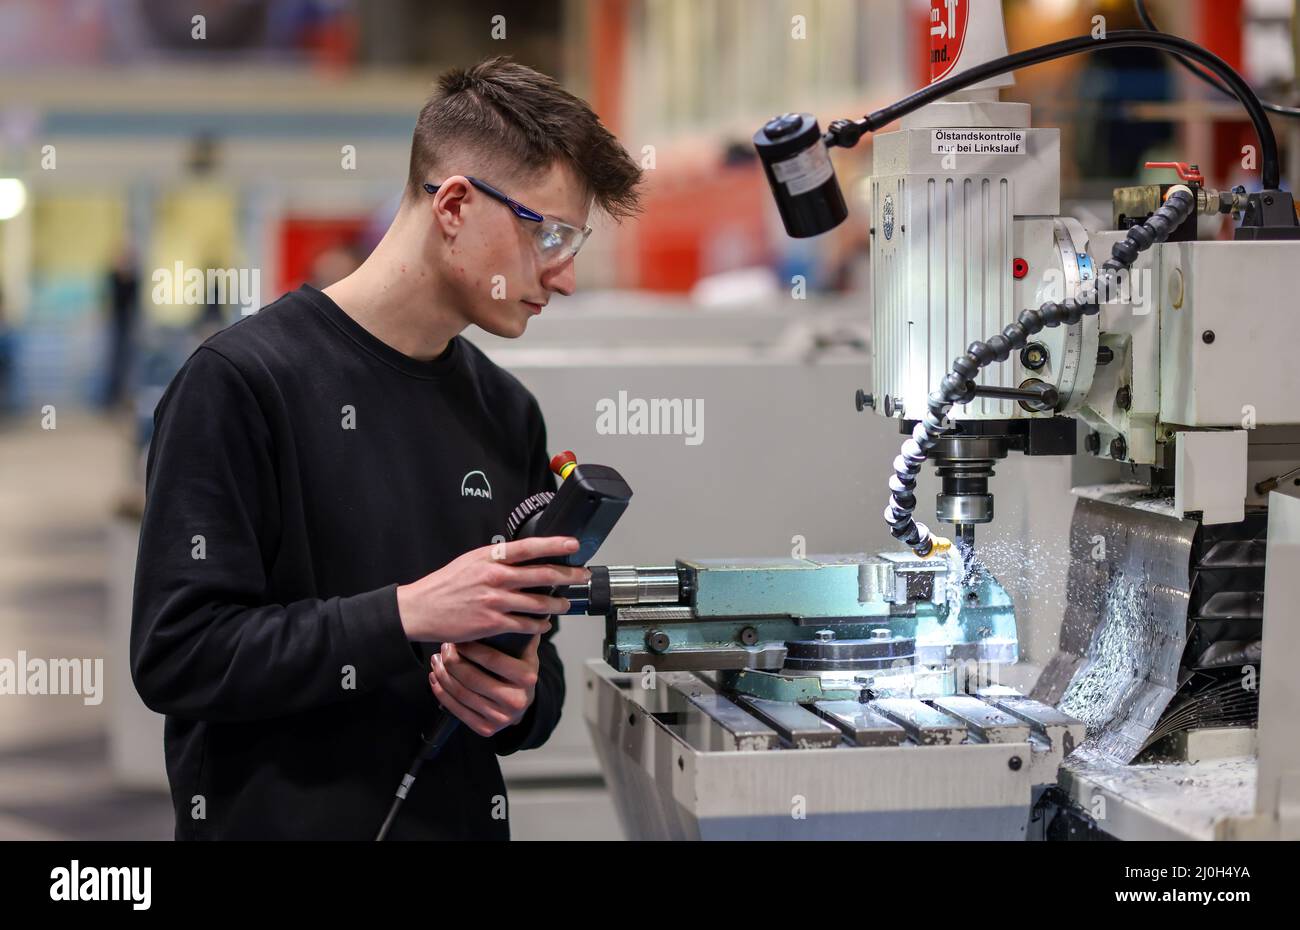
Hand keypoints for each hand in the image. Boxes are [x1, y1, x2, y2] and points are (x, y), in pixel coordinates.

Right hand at [396, 536, 589, 642]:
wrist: (421, 609)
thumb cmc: (446, 584)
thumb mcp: (471, 560)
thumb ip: (496, 559)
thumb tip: (522, 558)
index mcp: (490, 558)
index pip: (529, 547)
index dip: (554, 545)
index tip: (573, 544)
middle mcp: (495, 577)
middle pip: (541, 575)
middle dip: (568, 576)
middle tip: (582, 576)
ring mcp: (495, 601)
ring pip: (538, 603)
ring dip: (557, 605)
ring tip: (566, 604)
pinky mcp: (492, 623)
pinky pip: (525, 625)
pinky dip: (539, 625)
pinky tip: (545, 625)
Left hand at [428, 635, 541, 736]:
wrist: (521, 702)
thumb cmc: (519, 669)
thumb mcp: (526, 651)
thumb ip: (521, 630)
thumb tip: (516, 604)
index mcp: (528, 678)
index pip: (492, 660)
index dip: (470, 648)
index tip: (458, 639)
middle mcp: (516, 701)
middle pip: (473, 679)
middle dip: (452, 661)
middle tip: (443, 648)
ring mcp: (501, 718)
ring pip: (461, 693)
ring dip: (443, 675)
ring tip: (436, 660)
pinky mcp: (486, 729)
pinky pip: (456, 710)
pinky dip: (441, 692)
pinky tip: (436, 678)